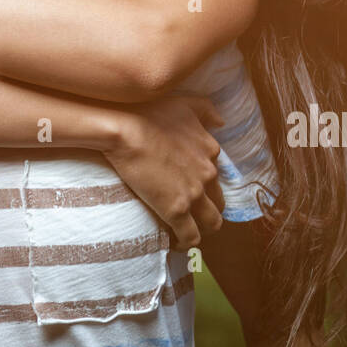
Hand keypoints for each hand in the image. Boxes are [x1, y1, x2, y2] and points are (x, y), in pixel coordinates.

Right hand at [104, 97, 225, 250]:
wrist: (125, 127)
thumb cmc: (149, 110)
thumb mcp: (184, 103)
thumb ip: (207, 110)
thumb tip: (221, 122)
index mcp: (210, 150)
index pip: (217, 174)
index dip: (205, 183)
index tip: (190, 187)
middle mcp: (207, 173)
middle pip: (219, 202)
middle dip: (209, 209)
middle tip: (192, 213)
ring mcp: (193, 193)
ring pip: (212, 223)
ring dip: (203, 229)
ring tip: (188, 230)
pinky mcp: (176, 210)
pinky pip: (191, 237)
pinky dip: (186, 243)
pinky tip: (176, 243)